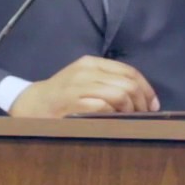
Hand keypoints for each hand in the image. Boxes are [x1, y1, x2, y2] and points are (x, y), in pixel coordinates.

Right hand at [8, 55, 159, 117]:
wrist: (32, 104)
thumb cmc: (62, 94)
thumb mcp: (84, 79)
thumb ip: (107, 81)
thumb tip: (141, 96)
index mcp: (91, 62)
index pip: (129, 71)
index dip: (146, 88)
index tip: (153, 103)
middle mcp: (86, 71)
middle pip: (128, 84)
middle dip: (141, 102)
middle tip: (144, 115)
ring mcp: (79, 87)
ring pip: (119, 95)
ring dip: (130, 110)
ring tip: (130, 119)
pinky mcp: (74, 103)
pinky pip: (104, 108)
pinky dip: (114, 116)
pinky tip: (114, 122)